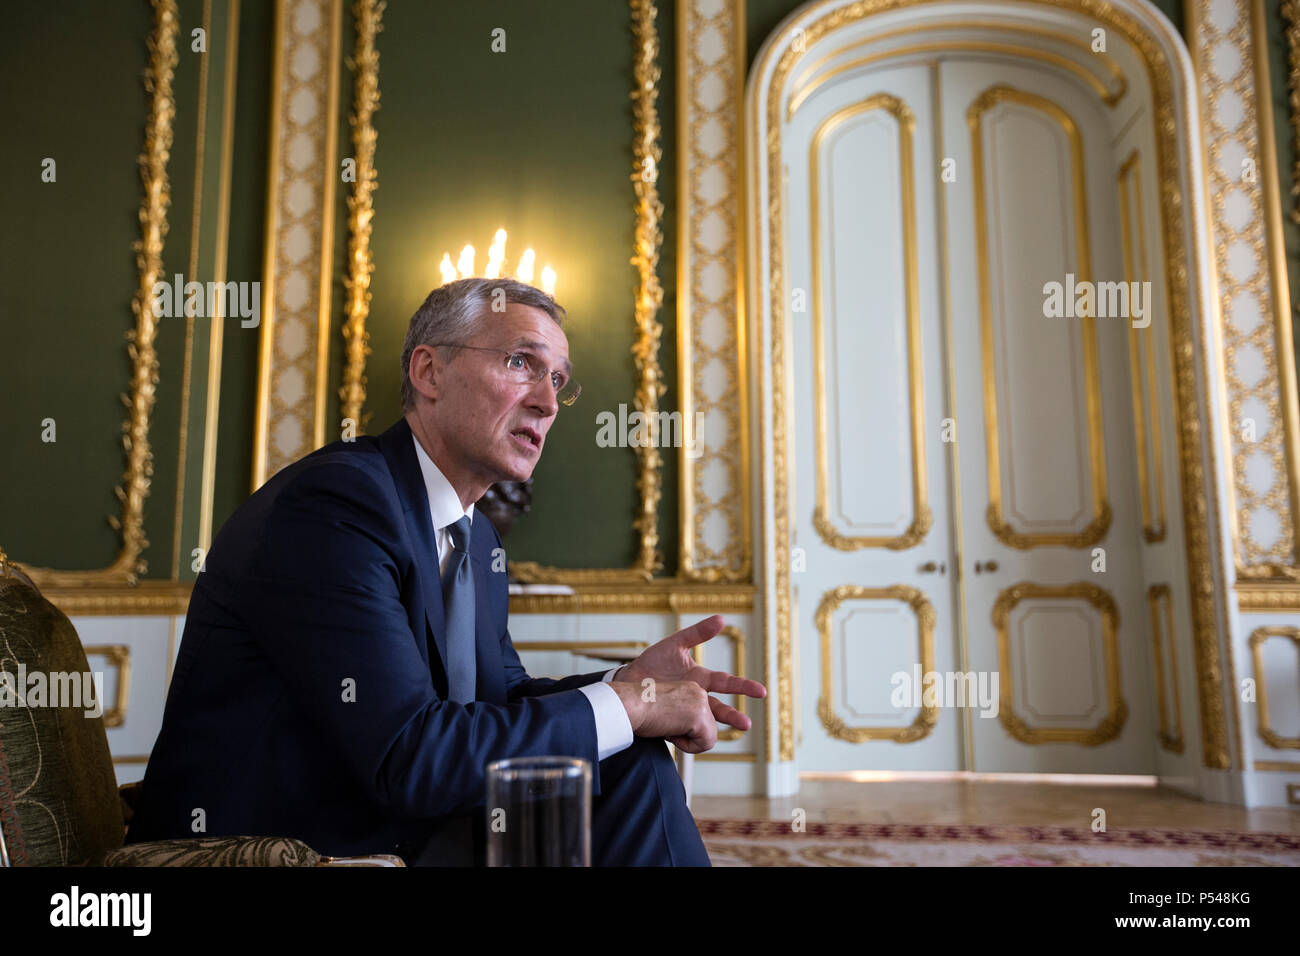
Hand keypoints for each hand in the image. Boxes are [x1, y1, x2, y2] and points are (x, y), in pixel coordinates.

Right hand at [610, 680, 717, 753]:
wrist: (629, 704)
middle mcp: (699, 693)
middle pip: (709, 728)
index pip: (702, 718)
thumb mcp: (666, 711)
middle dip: (690, 736)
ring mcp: (702, 703)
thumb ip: (681, 718)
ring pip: (709, 737)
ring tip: (667, 728)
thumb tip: (687, 735)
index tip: (668, 726)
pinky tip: (670, 731)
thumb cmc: (639, 709)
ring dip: (687, 741)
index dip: (687, 729)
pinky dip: (688, 746)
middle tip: (666, 727)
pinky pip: (705, 744)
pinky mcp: (700, 716)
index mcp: (691, 690)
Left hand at [618, 614, 766, 732]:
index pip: (726, 683)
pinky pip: (680, 728)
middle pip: (718, 708)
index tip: (761, 692)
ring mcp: (683, 709)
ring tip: (715, 738)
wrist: (628, 679)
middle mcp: (695, 696)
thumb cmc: (652, 663)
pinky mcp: (669, 720)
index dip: (743, 687)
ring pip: (702, 722)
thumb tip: (722, 619)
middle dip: (732, 715)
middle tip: (746, 724)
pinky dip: (685, 733)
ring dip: (711, 728)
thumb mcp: (675, 643)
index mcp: (700, 679)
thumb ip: (698, 633)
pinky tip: (687, 738)